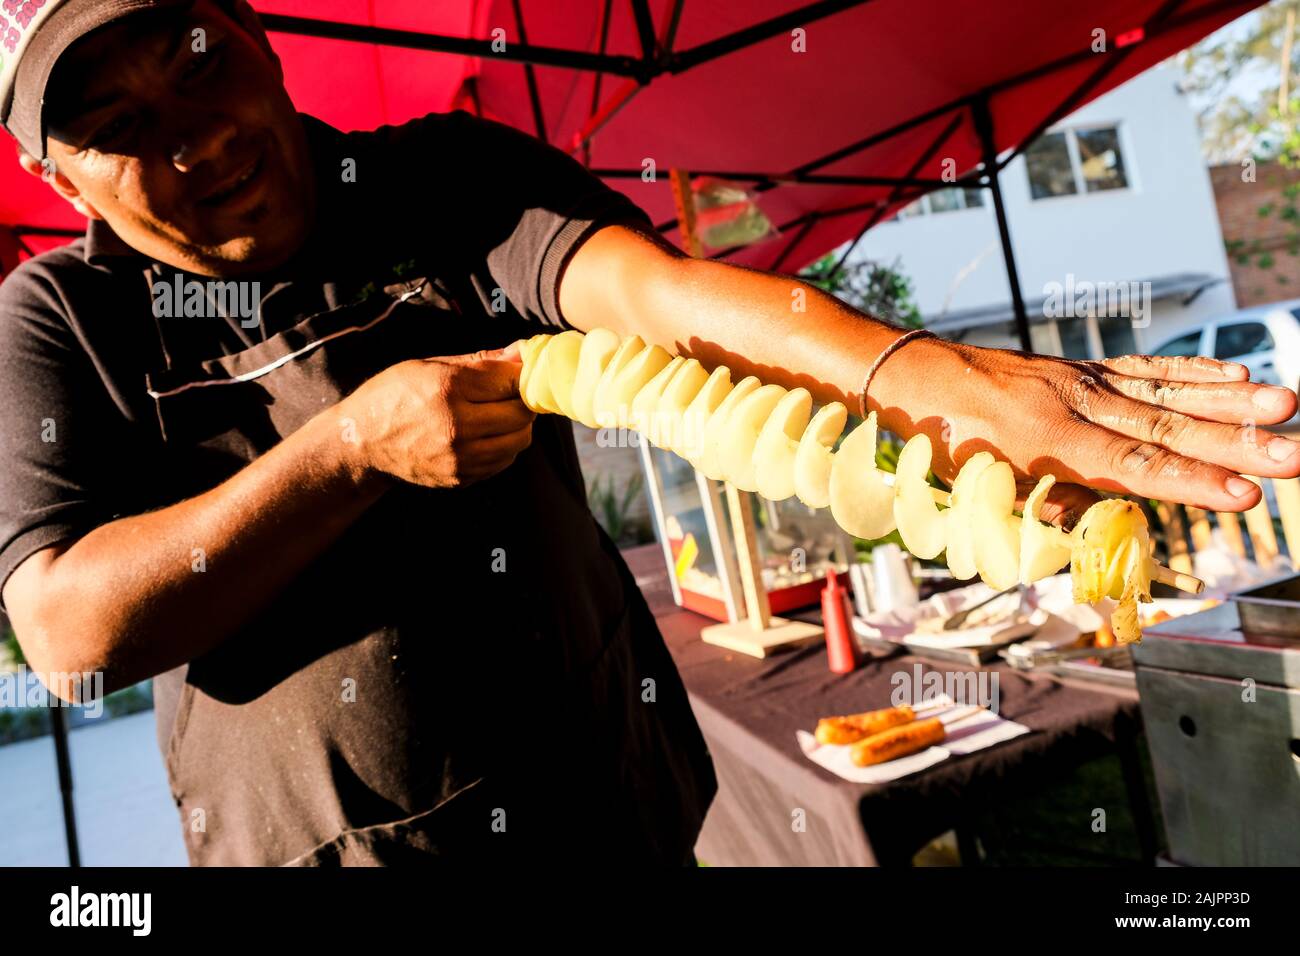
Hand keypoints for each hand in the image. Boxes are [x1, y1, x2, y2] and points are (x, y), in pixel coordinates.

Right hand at [342, 344, 534, 488]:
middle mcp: (457, 426)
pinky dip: (503, 446)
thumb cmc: (394, 395)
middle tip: (508, 395)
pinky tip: (483, 435)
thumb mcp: (430, 365)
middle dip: (521, 401)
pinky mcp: (462, 478)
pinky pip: (504, 460)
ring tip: (496, 415)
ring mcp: (460, 457)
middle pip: (522, 414)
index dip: (519, 376)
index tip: (516, 374)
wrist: (362, 443)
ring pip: (519, 440)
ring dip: (516, 426)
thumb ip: (480, 361)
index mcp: (448, 388)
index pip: (511, 382)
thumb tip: (521, 353)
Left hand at [871, 338, 1299, 525]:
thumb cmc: (945, 444)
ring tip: (1286, 405)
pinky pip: (1142, 368)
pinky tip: (1234, 371)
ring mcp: (1080, 380)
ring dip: (1228, 400)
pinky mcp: (1081, 368)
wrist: (913, 377)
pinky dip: (1189, 370)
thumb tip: (1109, 525)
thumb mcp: (984, 489)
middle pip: (1164, 427)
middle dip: (1234, 445)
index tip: (1244, 495)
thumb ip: (1051, 506)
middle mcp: (1072, 404)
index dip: (1190, 482)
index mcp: (1046, 442)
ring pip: (1163, 391)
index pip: (1132, 466)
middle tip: (1295, 457)